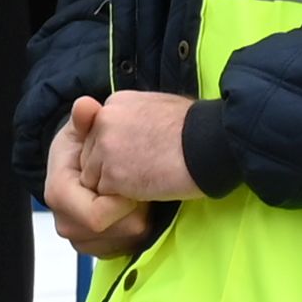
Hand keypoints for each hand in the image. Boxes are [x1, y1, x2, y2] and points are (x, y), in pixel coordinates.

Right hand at [43, 101, 155, 261]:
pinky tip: (139, 212)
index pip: (96, 216)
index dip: (122, 202)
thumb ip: (86, 119)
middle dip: (134, 213)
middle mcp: (64, 221)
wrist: (83, 163)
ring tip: (142, 196)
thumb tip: (85, 106)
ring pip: (121, 244)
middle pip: (111, 233)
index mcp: (58, 192)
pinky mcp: (93, 247)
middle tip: (144, 189)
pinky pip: (122, 250)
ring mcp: (79, 237)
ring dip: (138, 221)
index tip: (137, 183)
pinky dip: (135, 233)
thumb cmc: (86, 143)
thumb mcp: (85, 126)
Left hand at [77, 86, 204, 211]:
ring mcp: (105, 148)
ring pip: (95, 178)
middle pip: (91, 156)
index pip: (98, 135)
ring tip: (147, 178)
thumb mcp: (158, 107)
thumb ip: (134, 118)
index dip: (116, 151)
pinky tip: (147, 188)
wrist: (210, 143)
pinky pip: (106, 195)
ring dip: (116, 185)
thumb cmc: (196, 127)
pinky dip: (123, 198)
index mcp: (115, 103)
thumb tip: (131, 130)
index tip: (140, 153)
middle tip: (143, 169)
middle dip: (111, 168)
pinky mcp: (112, 175)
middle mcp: (103, 122)